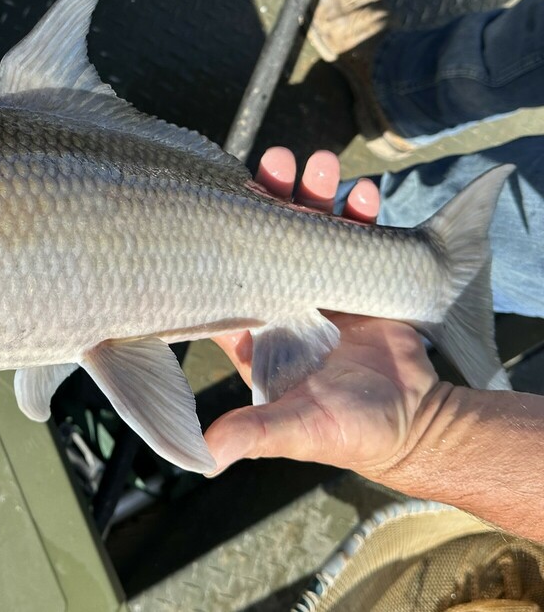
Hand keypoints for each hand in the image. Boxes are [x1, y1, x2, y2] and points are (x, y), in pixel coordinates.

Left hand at [204, 149, 442, 478]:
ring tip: (322, 165)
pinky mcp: (358, 278)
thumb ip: (255, 434)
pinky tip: (364, 194)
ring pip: (309, 228)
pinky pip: (357, 236)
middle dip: (273, 197)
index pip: (225, 273)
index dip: (221, 238)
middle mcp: (279, 300)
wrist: (414, 422)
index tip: (225, 202)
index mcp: (252, 330)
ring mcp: (318, 285)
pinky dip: (360, 213)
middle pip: (265, 237)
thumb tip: (204, 457)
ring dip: (316, 194)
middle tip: (277, 162)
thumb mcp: (298, 430)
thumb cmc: (349, 430)